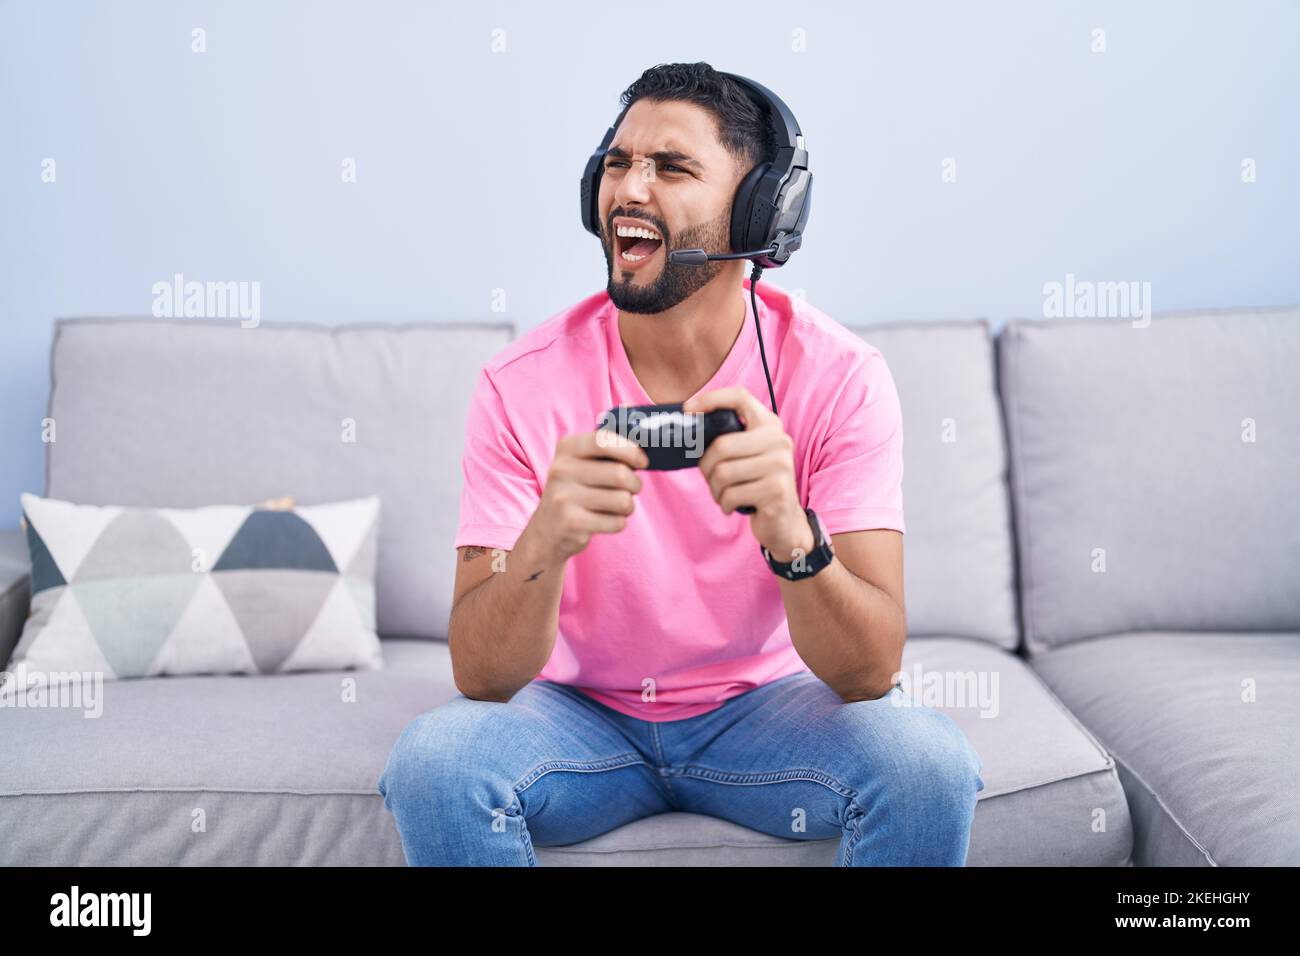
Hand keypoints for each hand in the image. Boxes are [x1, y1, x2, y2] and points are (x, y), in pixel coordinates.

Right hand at [531, 430, 647, 561]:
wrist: (547, 530)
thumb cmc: (575, 489)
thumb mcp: (581, 460)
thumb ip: (606, 439)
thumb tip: (628, 407)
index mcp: (566, 448)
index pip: (605, 440)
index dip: (631, 450)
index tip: (642, 461)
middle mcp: (561, 470)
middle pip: (620, 474)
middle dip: (635, 484)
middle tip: (632, 487)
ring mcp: (564, 497)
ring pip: (622, 500)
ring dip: (627, 505)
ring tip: (616, 505)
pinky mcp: (572, 523)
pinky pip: (616, 522)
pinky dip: (618, 522)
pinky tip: (603, 519)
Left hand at [682, 386, 813, 561]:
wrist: (784, 522)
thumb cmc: (756, 484)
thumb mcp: (748, 456)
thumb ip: (729, 440)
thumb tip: (687, 430)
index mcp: (769, 425)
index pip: (740, 397)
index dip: (711, 399)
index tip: (687, 410)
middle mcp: (779, 440)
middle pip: (722, 445)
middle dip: (706, 466)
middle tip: (709, 477)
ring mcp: (780, 465)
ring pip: (723, 473)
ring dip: (715, 489)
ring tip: (723, 494)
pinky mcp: (776, 490)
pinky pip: (731, 494)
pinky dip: (725, 504)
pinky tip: (733, 505)